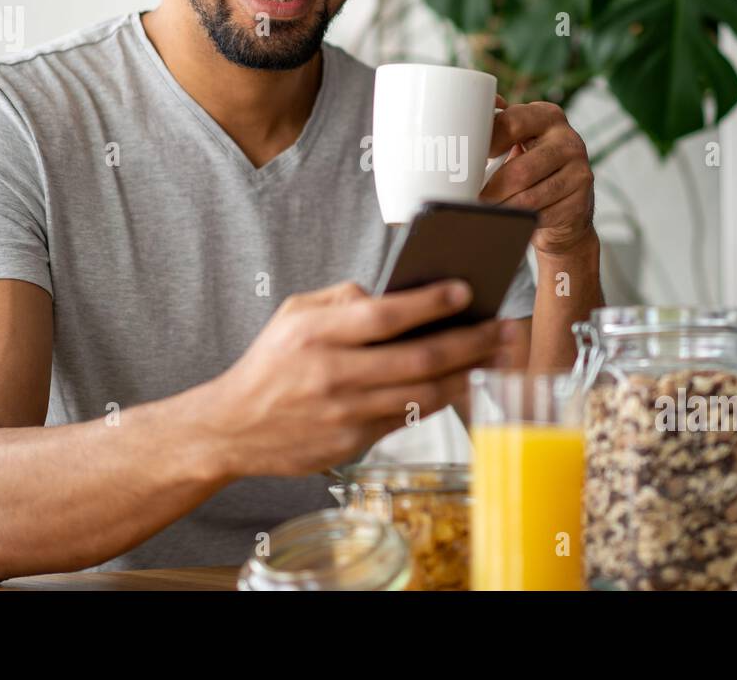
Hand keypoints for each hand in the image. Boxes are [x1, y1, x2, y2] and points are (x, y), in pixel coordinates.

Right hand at [207, 279, 516, 476]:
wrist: (232, 428)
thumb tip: (400, 296)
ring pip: (424, 394)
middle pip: (419, 358)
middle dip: (472, 342)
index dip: (431, 302)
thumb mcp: (295, 314)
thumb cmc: (271, 364)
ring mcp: (344, 414)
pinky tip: (463, 382)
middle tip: (505, 328)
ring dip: (468, 374)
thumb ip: (345, 300)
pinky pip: (408, 418)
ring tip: (497, 356)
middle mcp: (332, 375)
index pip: (385, 315)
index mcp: (316, 334)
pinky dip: (441, 400)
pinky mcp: (352, 445)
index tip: (466, 291)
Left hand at [480, 95, 595, 255]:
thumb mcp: (520, 142)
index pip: (510, 124)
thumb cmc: (533, 169)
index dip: (485, 145)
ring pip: (528, 196)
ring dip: (501, 208)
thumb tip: (461, 120)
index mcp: (547, 116)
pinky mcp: (580, 201)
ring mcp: (579, 171)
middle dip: (491, 189)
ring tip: (483, 212)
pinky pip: (540, 214)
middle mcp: (568, 139)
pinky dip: (519, 220)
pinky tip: (508, 220)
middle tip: (472, 197)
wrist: (567, 207)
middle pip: (520, 169)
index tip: (467, 160)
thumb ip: (498, 129)